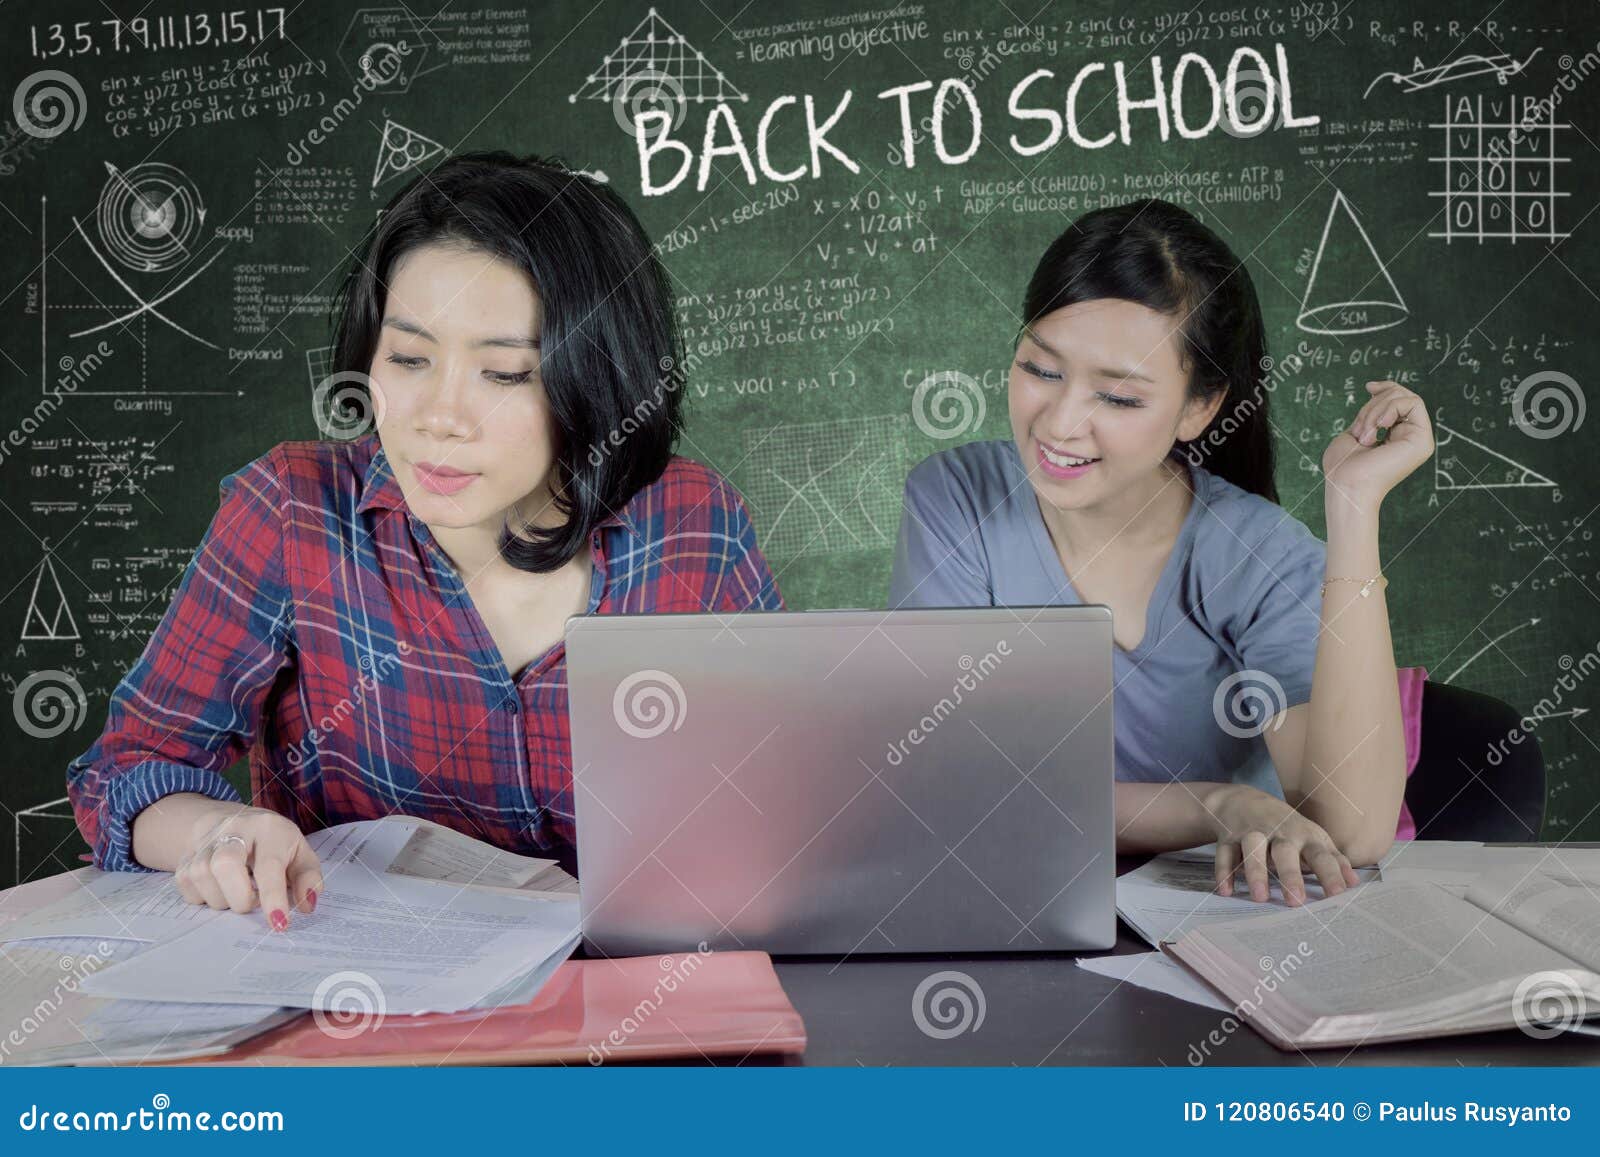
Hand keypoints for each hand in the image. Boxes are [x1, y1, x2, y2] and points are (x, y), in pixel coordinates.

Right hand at [174, 805, 321, 930]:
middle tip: (253, 902)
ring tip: (240, 891)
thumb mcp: (300, 853)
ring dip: (224, 899)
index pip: (268, 866)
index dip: (273, 898)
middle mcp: (233, 830)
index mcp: (269, 829)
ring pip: (202, 879)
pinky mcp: (185, 856)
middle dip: (240, 898)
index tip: (280, 924)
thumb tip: (306, 905)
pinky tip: (221, 889)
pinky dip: (205, 898)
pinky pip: (187, 888)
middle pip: (224, 865)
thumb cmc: (274, 843)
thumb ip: (308, 878)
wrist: (233, 822)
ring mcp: (205, 842)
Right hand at [1200, 784, 1360, 905]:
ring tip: (1259, 897)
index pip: (1320, 855)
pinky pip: (1224, 853)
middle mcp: (1278, 832)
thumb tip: (1354, 883)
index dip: (1330, 873)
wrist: (1242, 801)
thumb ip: (1332, 860)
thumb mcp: (1311, 838)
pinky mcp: (1228, 837)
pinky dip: (1223, 871)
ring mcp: (1251, 832)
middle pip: (1285, 851)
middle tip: (1295, 902)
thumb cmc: (1286, 827)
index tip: (1338, 894)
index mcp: (1303, 836)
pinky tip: (1225, 891)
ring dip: (1255, 872)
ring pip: (1252, 849)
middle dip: (1290, 875)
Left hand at [1321, 380, 1434, 510]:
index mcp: (1397, 437)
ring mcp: (1420, 439)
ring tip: (1365, 434)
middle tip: (1360, 429)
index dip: (1386, 388)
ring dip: (1376, 410)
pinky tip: (1378, 428)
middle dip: (1374, 404)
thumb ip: (1370, 414)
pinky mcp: (1422, 440)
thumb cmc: (1343, 466)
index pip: (1400, 401)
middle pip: (1402, 395)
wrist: (1346, 486)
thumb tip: (1376, 390)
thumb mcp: (1355, 430)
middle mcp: (1412, 438)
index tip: (1368, 387)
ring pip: (1405, 397)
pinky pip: (1412, 402)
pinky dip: (1388, 409)